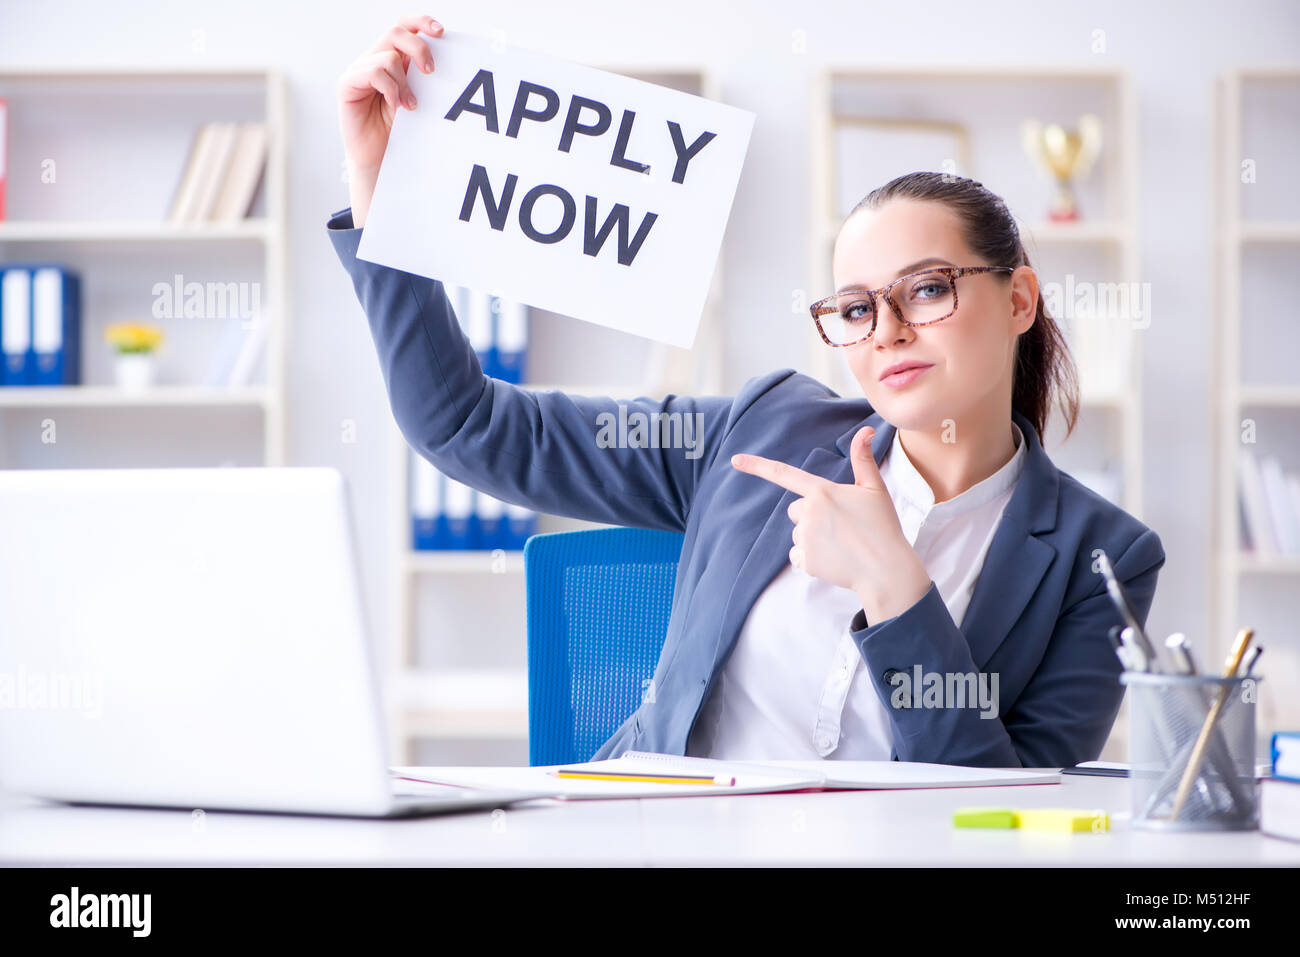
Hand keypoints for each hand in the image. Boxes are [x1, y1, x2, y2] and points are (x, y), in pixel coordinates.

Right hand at [337, 13, 443, 226]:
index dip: (421, 22)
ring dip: (405, 81)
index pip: (404, 26)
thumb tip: (448, 60)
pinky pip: (372, 72)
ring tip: (411, 106)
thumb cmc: (402, 132)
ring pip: (388, 55)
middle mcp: (375, 59)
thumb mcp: (419, 100)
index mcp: (394, 59)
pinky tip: (398, 106)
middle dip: (419, 48)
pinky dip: (390, 88)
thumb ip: (424, 78)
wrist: (381, 160)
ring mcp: (360, 71)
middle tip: (431, 73)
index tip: (442, 32)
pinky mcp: (347, 84)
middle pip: (396, 32)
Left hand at [731, 425, 931, 622]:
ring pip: (797, 533)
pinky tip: (832, 559)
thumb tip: (866, 430)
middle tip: (839, 525)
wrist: (885, 569)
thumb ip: (863, 458)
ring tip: (840, 544)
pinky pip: (798, 555)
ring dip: (812, 537)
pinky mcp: (805, 560)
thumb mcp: (874, 489)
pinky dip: (811, 558)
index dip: (757, 466)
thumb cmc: (882, 526)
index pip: (783, 474)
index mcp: (822, 491)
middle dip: (810, 516)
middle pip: (795, 510)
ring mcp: (804, 537)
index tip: (735, 460)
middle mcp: (808, 512)